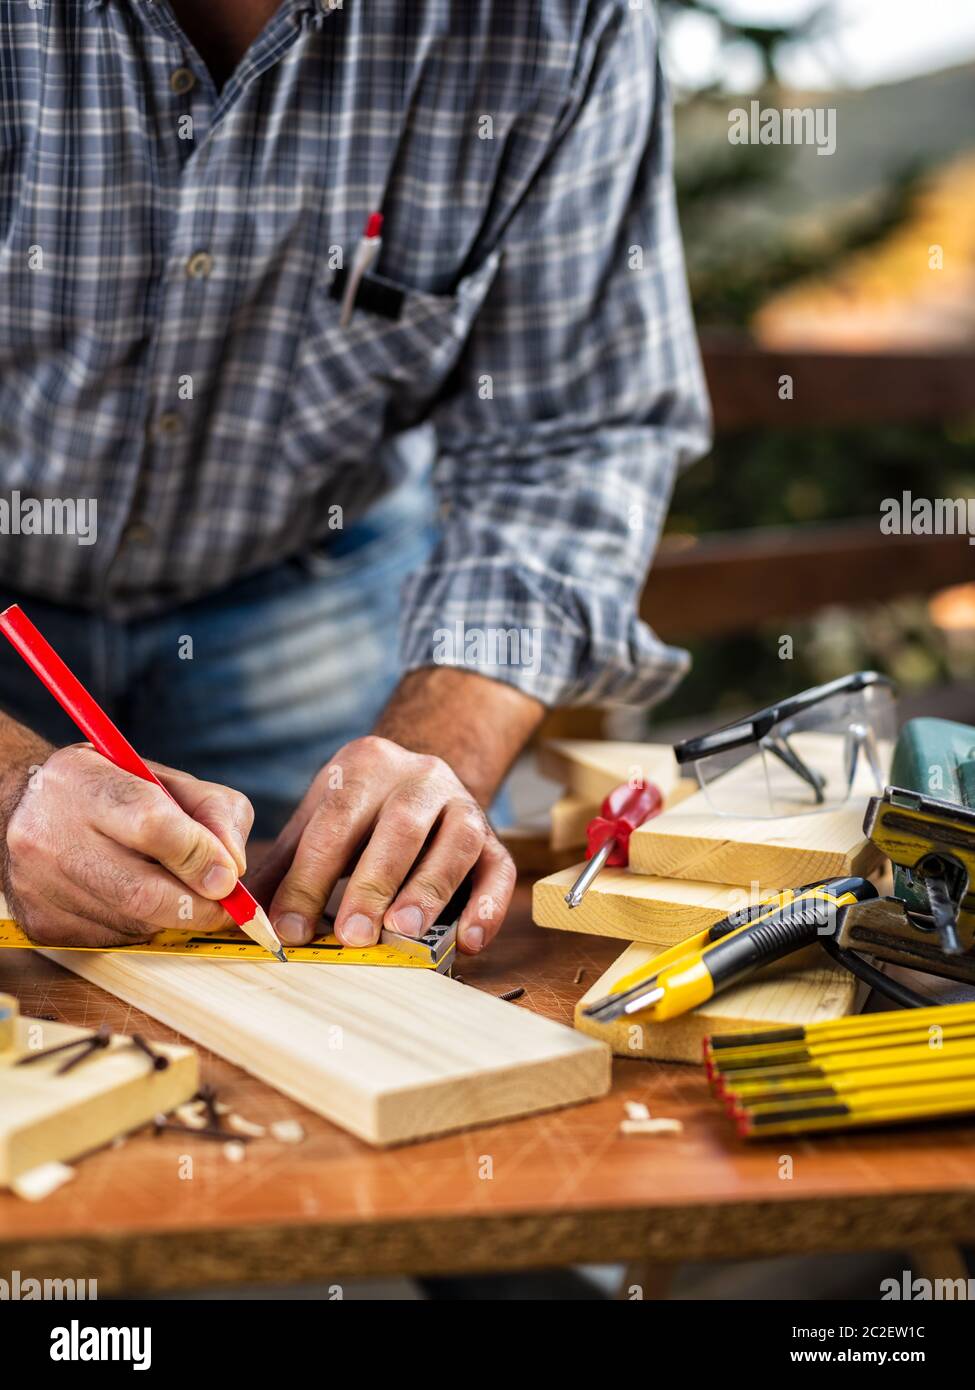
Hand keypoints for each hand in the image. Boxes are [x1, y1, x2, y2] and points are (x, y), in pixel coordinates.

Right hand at [1, 744, 254, 946]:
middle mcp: (52, 835)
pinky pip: (112, 940)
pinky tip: (134, 898)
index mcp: (85, 783)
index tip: (229, 877)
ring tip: (172, 888)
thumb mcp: (166, 779)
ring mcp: (40, 884)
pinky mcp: (41, 922)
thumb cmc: (111, 791)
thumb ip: (213, 811)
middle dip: (198, 906)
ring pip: (133, 923)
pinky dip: (140, 926)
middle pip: (141, 892)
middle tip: (225, 906)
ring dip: (170, 916)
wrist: (27, 806)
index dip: (200, 856)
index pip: (152, 825)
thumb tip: (233, 867)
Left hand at [250, 736, 516, 954]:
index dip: (311, 878)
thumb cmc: (358, 814)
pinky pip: (500, 870)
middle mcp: (420, 777)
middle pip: (400, 826)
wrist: (421, 781)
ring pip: (456, 842)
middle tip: (354, 934)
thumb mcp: (315, 825)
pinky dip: (488, 907)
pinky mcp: (495, 840)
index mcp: (365, 765)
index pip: (335, 822)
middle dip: (374, 882)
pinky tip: (468, 941)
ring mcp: (463, 805)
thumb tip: (236, 918)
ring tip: (402, 931)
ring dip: (429, 890)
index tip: (291, 929)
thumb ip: (281, 869)